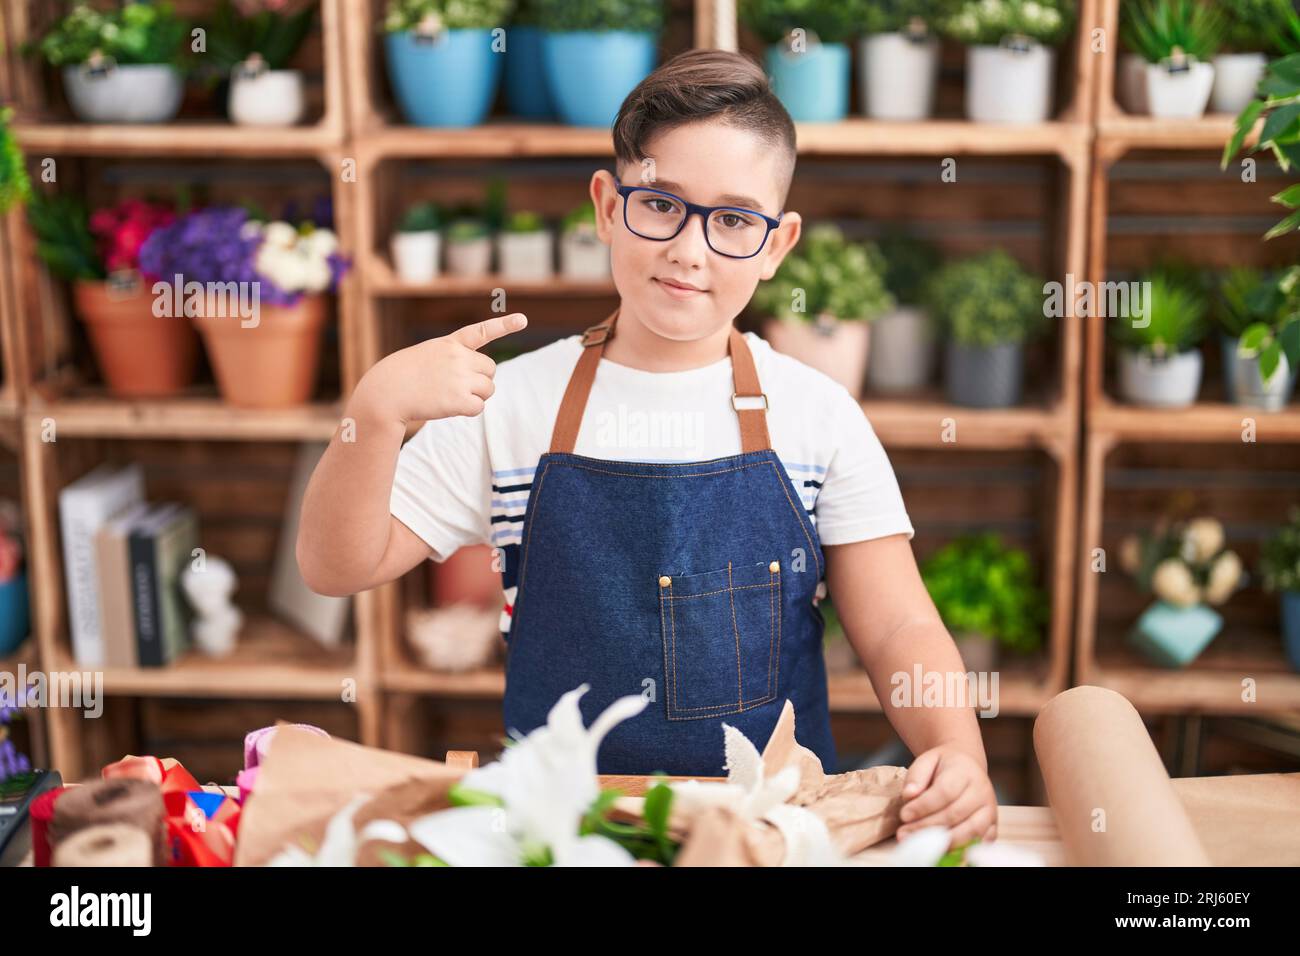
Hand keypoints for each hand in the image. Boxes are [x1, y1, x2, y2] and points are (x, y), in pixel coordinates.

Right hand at [357, 312, 527, 423]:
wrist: (385, 393)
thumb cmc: (399, 377)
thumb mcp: (425, 357)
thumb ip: (451, 361)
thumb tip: (475, 384)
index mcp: (449, 344)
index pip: (481, 331)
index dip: (504, 325)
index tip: (522, 320)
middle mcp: (459, 357)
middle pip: (491, 370)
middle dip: (480, 380)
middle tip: (457, 386)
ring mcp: (460, 378)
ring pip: (489, 389)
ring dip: (476, 396)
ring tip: (450, 396)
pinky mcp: (459, 399)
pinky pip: (479, 407)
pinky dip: (468, 410)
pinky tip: (449, 406)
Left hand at [895, 744, 996, 847]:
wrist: (967, 768)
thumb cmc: (943, 767)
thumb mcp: (926, 761)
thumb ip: (916, 776)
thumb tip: (909, 795)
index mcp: (965, 771)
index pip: (944, 792)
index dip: (923, 806)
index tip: (904, 815)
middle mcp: (982, 791)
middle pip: (955, 814)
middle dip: (927, 826)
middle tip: (905, 833)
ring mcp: (989, 810)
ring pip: (970, 831)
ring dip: (943, 841)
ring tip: (920, 843)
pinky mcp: (993, 826)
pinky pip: (980, 842)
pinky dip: (961, 849)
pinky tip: (940, 849)